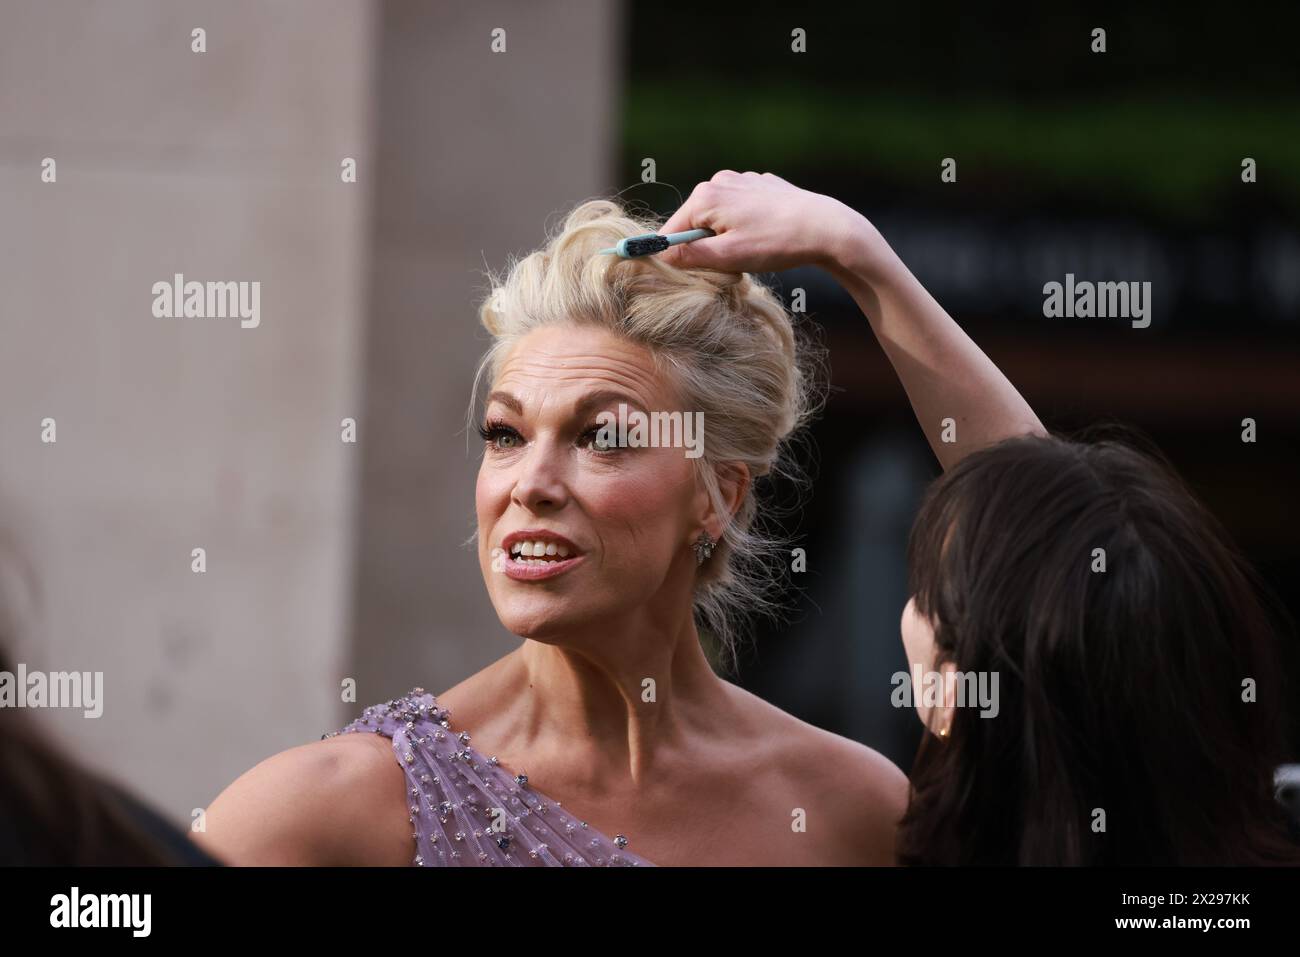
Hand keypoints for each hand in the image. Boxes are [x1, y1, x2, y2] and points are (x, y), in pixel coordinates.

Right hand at [656, 170, 867, 273]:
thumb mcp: (728, 257)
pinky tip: (766, 236)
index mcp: (704, 197)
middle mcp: (718, 181)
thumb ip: (689, 256)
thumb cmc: (776, 243)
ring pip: (717, 218)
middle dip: (706, 247)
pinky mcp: (760, 186)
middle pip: (694, 224)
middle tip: (732, 263)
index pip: (671, 231)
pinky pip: (739, 211)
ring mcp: (741, 181)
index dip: (676, 257)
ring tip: (753, 249)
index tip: (691, 274)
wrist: (826, 228)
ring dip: (726, 238)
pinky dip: (745, 226)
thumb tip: (661, 255)